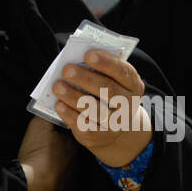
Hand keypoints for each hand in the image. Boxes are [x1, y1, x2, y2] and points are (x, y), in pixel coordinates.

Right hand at [14, 114, 75, 190]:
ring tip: (42, 175)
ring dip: (57, 177)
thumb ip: (44, 117)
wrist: (33, 187)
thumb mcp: (38, 127)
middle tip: (43, 157)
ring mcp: (69, 186)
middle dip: (59, 159)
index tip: (47, 141)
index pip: (68, 141)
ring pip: (65, 179)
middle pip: (67, 160)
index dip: (58, 140)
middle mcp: (74, 167)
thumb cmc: (36, 156)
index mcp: (71, 148)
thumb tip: (47, 109)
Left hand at [51, 50, 152, 167]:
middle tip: (67, 70)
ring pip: (94, 109)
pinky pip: (83, 125)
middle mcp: (128, 105)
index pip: (123, 72)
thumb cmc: (110, 94)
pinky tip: (59, 104)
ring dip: (73, 96)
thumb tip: (77, 61)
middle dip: (86, 79)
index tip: (88, 54)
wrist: (119, 127)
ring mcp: (115, 123)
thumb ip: (101, 70)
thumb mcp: (114, 81)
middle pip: (108, 90)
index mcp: (133, 85)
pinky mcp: (100, 136)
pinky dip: (69, 114)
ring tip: (57, 86)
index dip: (106, 62)